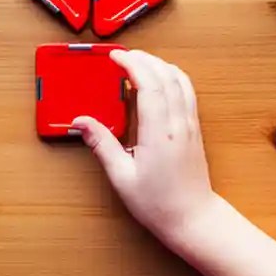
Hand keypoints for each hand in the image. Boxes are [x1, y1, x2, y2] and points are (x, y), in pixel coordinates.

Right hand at [73, 49, 220, 249]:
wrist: (193, 219)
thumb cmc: (158, 204)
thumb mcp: (121, 177)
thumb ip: (102, 145)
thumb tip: (81, 122)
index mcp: (159, 133)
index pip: (149, 84)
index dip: (132, 64)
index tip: (115, 56)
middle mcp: (178, 123)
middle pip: (165, 75)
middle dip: (144, 59)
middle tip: (122, 56)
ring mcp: (190, 124)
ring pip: (180, 80)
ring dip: (159, 65)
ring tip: (138, 63)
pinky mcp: (195, 129)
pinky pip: (187, 91)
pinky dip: (172, 77)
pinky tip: (159, 80)